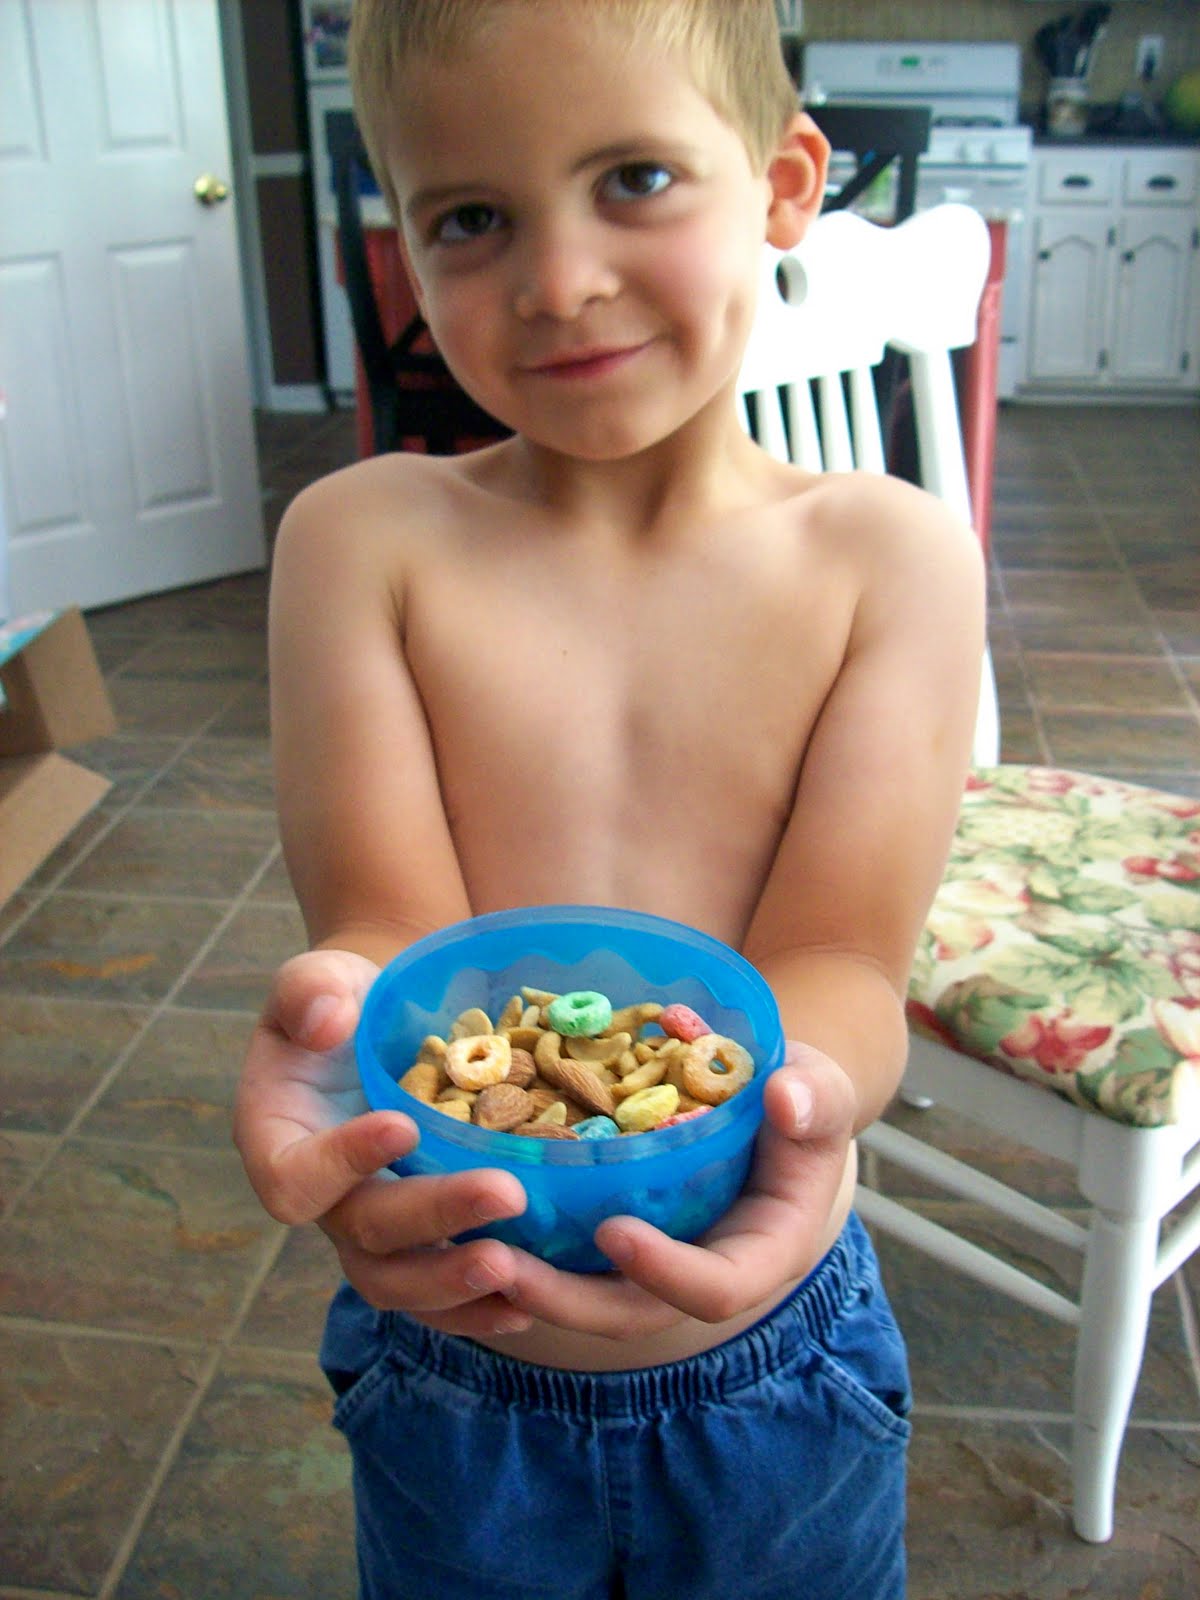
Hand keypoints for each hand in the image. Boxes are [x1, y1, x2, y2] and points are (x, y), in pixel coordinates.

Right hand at [233, 948, 533, 1339]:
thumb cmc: (344, 997)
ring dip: (456, 1286)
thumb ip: (311, 991)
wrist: (380, 1024)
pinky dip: (480, 1306)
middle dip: (435, 1219)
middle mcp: (321, 1197)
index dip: (342, 1163)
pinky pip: (438, 1294)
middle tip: (506, 1194)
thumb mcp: (318, 977)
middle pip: (365, 1235)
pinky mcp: (417, 1240)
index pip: (294, 1176)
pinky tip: (531, 1300)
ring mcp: (368, 1227)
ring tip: (519, 1272)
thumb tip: (328, 1022)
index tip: (403, 1126)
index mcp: (278, 1139)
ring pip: (398, 1284)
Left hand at [498, 1042, 857, 1339]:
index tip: (612, 1231)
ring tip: (466, 1253)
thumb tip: (787, 1100)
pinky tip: (467, 1224)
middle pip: (634, 1312)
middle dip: (566, 1300)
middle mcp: (706, 1270)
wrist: (776, 1101)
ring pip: (590, 1295)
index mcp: (765, 1250)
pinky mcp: (618, 1238)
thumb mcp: (820, 1087)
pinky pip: (569, 1259)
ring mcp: (658, 1261)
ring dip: (528, 1284)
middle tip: (501, 1265)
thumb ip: (814, 1098)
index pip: (716, 1287)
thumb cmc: (801, 1094)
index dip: (664, 1271)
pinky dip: (523, 1250)